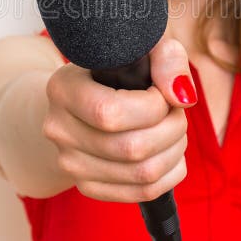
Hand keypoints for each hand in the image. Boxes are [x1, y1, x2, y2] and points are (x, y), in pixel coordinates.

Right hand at [42, 37, 197, 202]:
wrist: (84, 99)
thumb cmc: (117, 68)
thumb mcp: (140, 47)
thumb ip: (166, 58)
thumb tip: (182, 96)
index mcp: (63, 89)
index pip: (110, 112)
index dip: (152, 107)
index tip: (162, 93)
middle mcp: (58, 129)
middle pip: (131, 147)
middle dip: (171, 128)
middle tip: (175, 112)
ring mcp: (70, 163)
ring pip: (143, 173)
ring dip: (175, 150)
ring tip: (174, 128)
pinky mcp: (87, 186)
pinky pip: (143, 192)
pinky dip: (170, 173)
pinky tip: (170, 152)